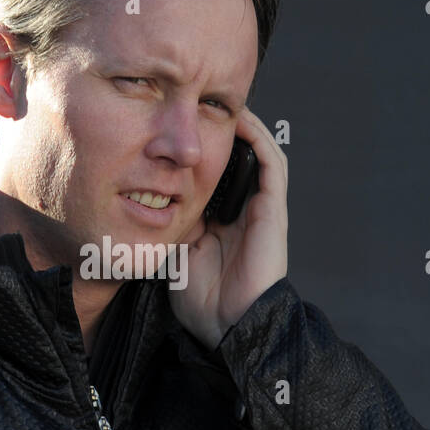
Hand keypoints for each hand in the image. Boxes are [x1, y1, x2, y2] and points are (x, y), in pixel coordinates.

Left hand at [169, 107, 288, 348]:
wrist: (229, 326)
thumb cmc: (202, 301)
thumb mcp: (175, 252)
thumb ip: (172, 222)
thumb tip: (156, 194)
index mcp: (222, 223)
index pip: (212, 177)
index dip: (200, 153)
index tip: (178, 130)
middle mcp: (244, 212)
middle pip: (237, 160)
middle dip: (223, 133)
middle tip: (201, 107)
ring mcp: (261, 210)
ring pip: (258, 154)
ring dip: (245, 128)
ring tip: (224, 104)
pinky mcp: (273, 210)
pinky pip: (272, 165)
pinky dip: (259, 140)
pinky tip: (242, 121)